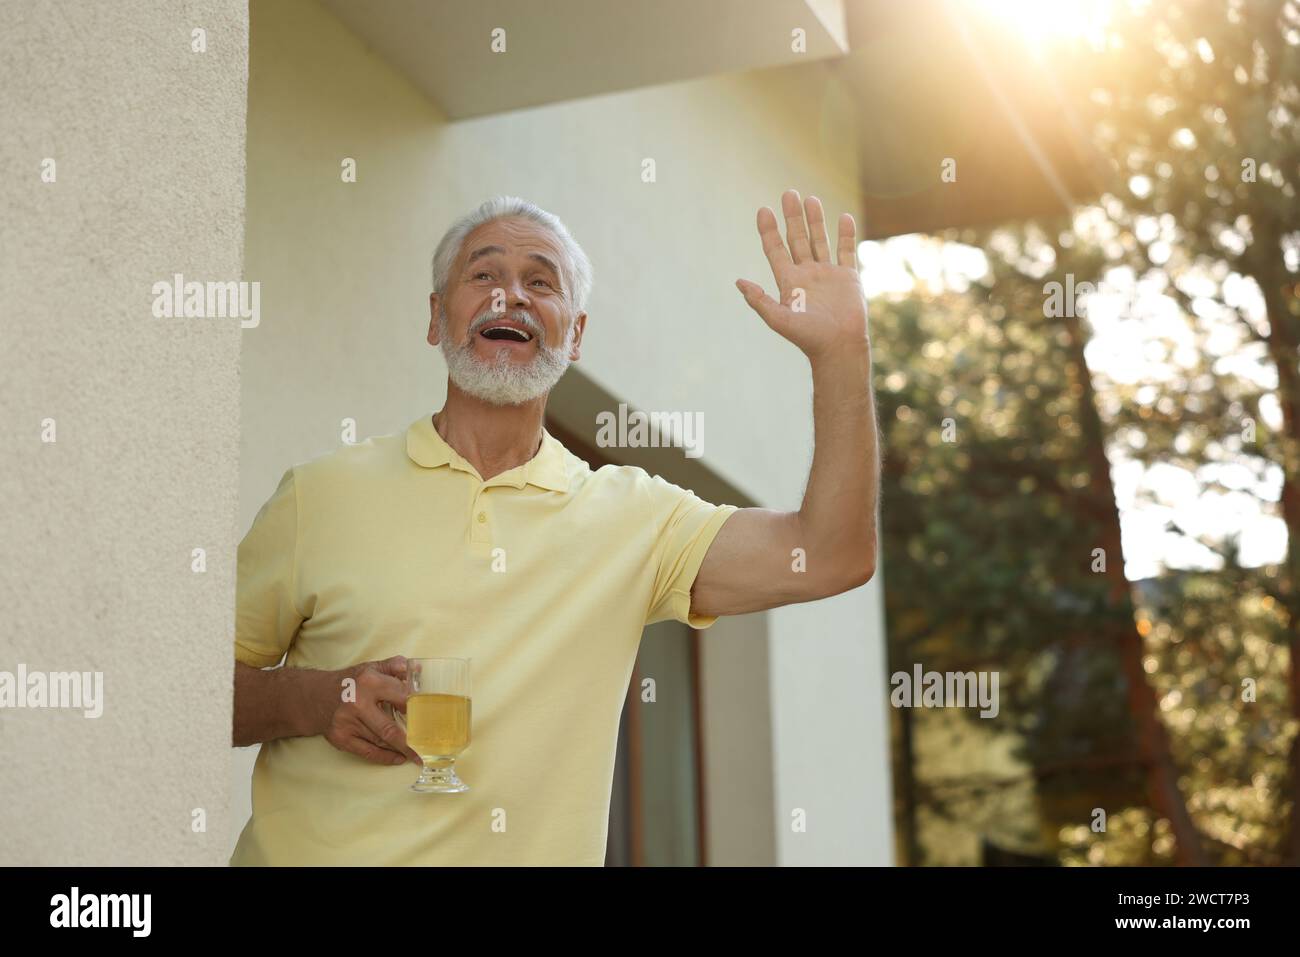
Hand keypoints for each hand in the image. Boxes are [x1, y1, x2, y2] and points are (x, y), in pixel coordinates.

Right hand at [323, 655, 419, 765]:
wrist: (317, 696)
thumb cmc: (351, 682)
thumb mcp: (372, 668)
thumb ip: (396, 666)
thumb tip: (418, 670)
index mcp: (369, 682)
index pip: (401, 697)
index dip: (417, 708)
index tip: (430, 718)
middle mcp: (357, 703)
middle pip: (389, 729)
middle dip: (410, 742)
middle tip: (427, 749)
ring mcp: (347, 723)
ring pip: (381, 742)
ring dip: (401, 750)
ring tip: (418, 754)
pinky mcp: (341, 738)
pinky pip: (367, 752)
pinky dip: (385, 757)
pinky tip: (398, 758)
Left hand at [735, 189, 867, 361]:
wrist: (839, 348)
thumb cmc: (808, 337)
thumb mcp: (779, 319)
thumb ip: (759, 300)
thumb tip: (738, 282)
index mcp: (788, 281)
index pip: (776, 250)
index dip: (768, 231)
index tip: (763, 211)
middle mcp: (806, 274)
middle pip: (797, 239)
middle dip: (792, 217)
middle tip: (788, 193)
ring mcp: (827, 274)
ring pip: (820, 240)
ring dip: (815, 220)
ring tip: (810, 199)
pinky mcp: (847, 277)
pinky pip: (846, 250)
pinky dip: (845, 234)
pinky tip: (842, 217)